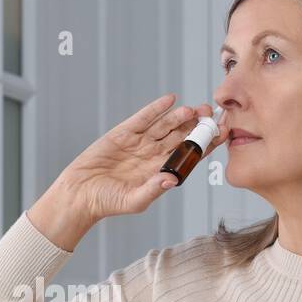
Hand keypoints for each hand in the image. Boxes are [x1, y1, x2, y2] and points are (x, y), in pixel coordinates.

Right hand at [48, 93, 218, 221]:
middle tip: (211, 114)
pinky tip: (170, 99)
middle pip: (182, 137)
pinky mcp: (123, 133)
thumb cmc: (107, 202)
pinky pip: (143, 118)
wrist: (80, 193)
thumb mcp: (133, 201)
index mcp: (161, 172)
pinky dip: (156, 109)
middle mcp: (154, 155)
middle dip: (197, 126)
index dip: (206, 144)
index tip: (221, 134)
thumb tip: (171, 179)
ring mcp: (140, 143)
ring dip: (180, 117)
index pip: (189, 156)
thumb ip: (152, 190)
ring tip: (194, 109)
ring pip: (165, 126)